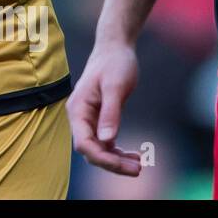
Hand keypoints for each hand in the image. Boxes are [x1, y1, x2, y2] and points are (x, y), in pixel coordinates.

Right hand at [67, 40, 142, 175]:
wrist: (116, 48)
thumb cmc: (114, 63)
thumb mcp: (115, 87)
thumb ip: (110, 113)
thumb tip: (107, 140)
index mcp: (78, 109)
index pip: (84, 144)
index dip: (103, 158)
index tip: (126, 165)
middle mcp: (80, 117)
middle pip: (91, 150)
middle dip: (112, 163)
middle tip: (139, 169)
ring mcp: (89, 118)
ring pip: (99, 148)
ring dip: (116, 159)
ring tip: (139, 164)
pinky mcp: (99, 118)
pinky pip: (105, 141)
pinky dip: (117, 151)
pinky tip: (134, 155)